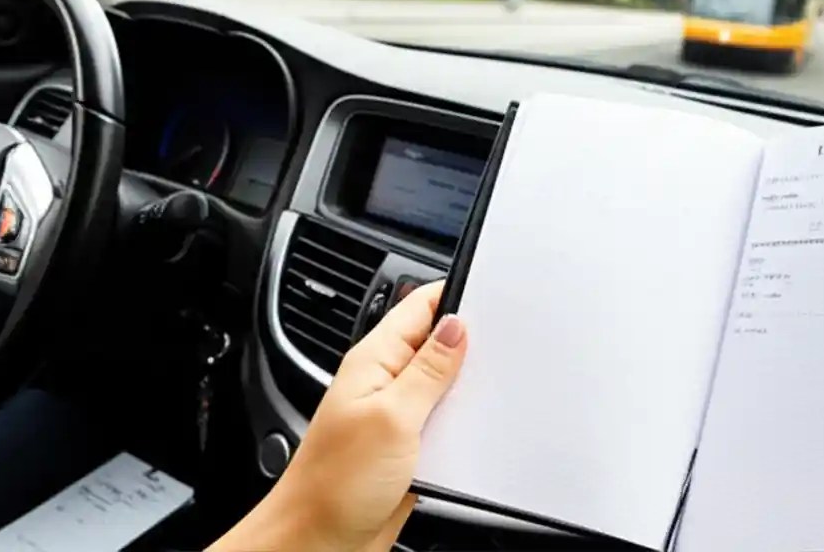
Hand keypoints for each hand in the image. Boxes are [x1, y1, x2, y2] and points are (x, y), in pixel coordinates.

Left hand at [209, 281, 467, 550]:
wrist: (319, 541)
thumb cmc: (335, 483)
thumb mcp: (391, 417)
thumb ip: (427, 370)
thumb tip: (455, 326)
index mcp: (374, 360)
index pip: (419, 306)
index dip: (456, 296)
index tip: (493, 297)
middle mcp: (385, 383)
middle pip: (437, 344)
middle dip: (471, 344)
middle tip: (504, 349)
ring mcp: (397, 416)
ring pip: (446, 386)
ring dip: (469, 390)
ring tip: (493, 393)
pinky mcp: (408, 448)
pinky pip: (445, 424)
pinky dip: (464, 425)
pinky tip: (479, 431)